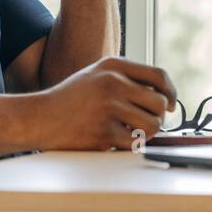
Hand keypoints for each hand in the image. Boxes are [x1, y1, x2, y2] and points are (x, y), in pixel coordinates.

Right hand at [27, 56, 177, 150]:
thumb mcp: (97, 75)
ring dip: (147, 133)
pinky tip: (117, 140)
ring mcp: (108, 108)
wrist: (40, 117)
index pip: (158, 76)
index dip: (170, 92)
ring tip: (133, 132)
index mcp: (114, 66)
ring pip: (152, 125)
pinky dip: (131, 145)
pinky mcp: (104, 133)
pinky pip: (135, 143)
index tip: (170, 104)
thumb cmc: (72, 99)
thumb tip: (165, 97)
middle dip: (158, 116)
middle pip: (159, 103)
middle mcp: (113, 83)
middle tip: (147, 122)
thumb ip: (128, 79)